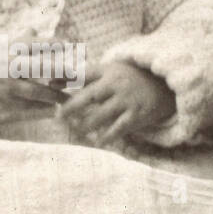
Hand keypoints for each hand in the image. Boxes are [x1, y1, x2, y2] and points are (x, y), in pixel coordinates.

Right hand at [0, 27, 68, 118]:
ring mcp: (7, 86)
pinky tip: (54, 109)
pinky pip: (28, 107)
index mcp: (10, 49)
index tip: (74, 48)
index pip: (39, 43)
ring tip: (69, 98)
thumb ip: (19, 40)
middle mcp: (9, 65)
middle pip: (42, 66)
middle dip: (63, 70)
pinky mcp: (4, 103)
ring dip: (56, 95)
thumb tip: (34, 28)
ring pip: (37, 91)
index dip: (58, 45)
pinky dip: (43, 109)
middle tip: (79, 74)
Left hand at [59, 60, 174, 143]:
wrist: (163, 85)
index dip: (66, 79)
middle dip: (72, 107)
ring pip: (102, 115)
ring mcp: (127, 100)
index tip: (49, 85)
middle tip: (59, 117)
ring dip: (86, 125)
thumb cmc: (128, 78)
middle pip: (90, 96)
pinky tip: (98, 142)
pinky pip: (119, 128)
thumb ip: (83, 76)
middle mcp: (116, 84)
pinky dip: (107, 136)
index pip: (83, 74)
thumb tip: (51, 82)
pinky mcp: (137, 114)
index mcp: (107, 71)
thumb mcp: (109, 71)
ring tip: (76, 131)